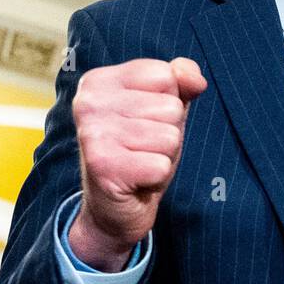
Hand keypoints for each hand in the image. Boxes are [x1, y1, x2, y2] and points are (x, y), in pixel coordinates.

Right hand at [69, 58, 206, 270]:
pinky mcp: (102, 166)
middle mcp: (88, 102)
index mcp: (98, 81)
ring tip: (139, 162)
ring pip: (169, 136)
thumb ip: (181, 82)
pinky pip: (161, 165)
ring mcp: (92, 134)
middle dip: (168, 132)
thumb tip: (194, 79)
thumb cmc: (140, 151)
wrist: (114, 208)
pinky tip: (136, 180)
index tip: (145, 122)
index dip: (169, 103)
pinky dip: (157, 176)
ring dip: (163, 156)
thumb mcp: (164, 110)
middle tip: (142, 148)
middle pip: (170, 107)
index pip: (165, 75)